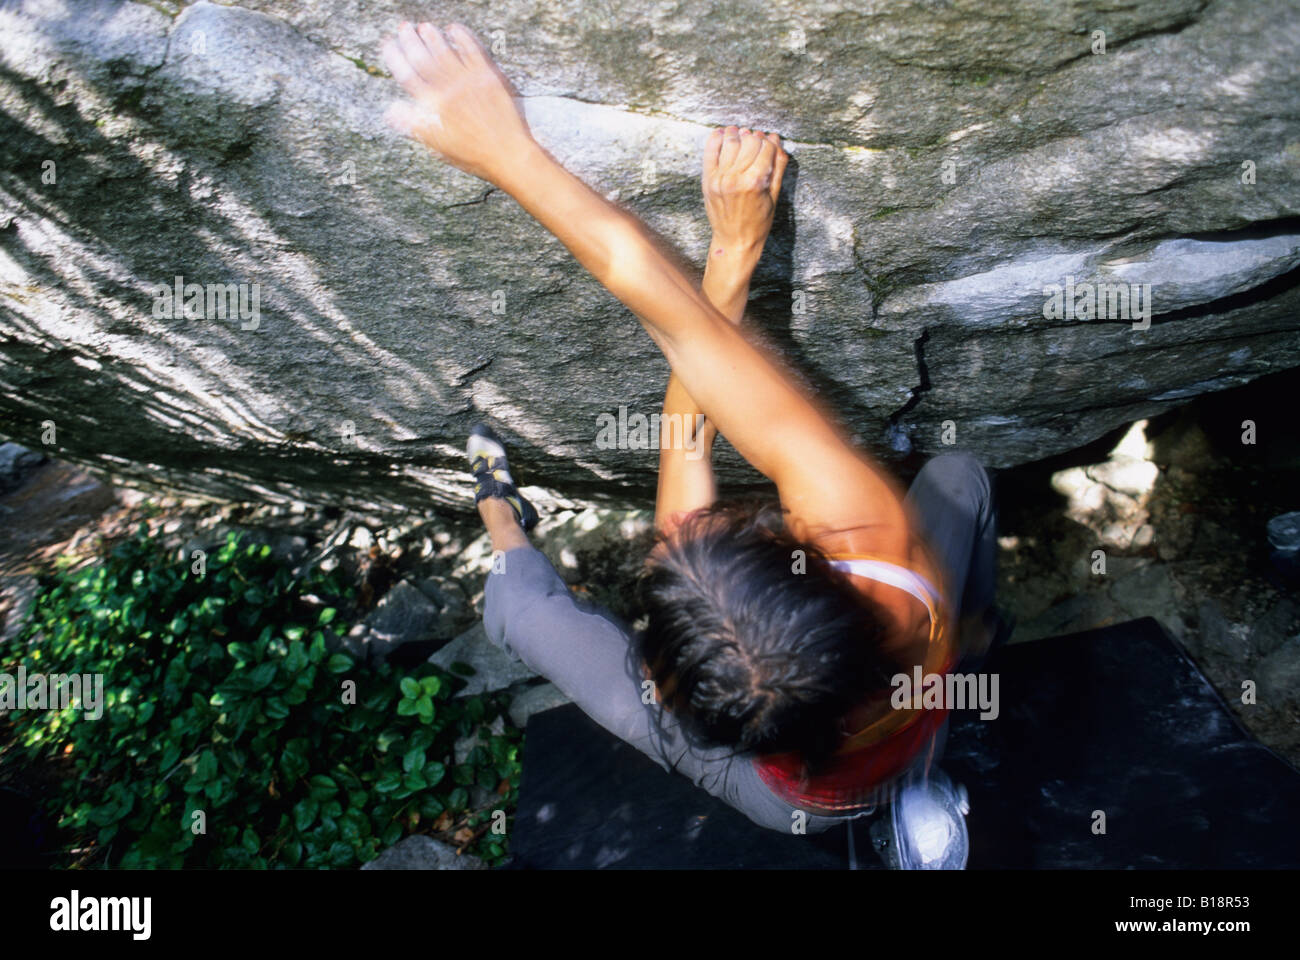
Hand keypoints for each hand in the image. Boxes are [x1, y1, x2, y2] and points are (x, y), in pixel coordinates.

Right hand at [381, 22, 534, 184]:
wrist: (507, 154)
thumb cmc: (473, 155)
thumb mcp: (437, 145)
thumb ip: (413, 124)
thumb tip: (389, 111)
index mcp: (432, 106)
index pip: (407, 76)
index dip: (395, 58)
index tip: (388, 44)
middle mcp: (448, 88)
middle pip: (423, 58)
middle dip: (410, 41)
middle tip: (403, 27)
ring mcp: (468, 80)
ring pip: (444, 51)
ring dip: (432, 37)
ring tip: (424, 27)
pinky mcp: (488, 75)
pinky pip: (472, 49)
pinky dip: (462, 37)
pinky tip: (454, 29)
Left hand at [701, 127, 787, 255]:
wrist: (735, 241)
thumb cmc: (758, 222)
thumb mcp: (774, 196)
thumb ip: (777, 167)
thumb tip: (777, 140)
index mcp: (755, 182)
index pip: (765, 147)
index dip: (769, 142)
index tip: (770, 141)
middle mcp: (735, 178)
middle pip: (748, 142)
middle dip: (755, 137)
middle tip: (756, 137)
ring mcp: (719, 179)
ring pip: (730, 142)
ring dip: (737, 134)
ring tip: (740, 132)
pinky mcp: (708, 180)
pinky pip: (710, 151)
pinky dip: (716, 139)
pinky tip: (722, 133)